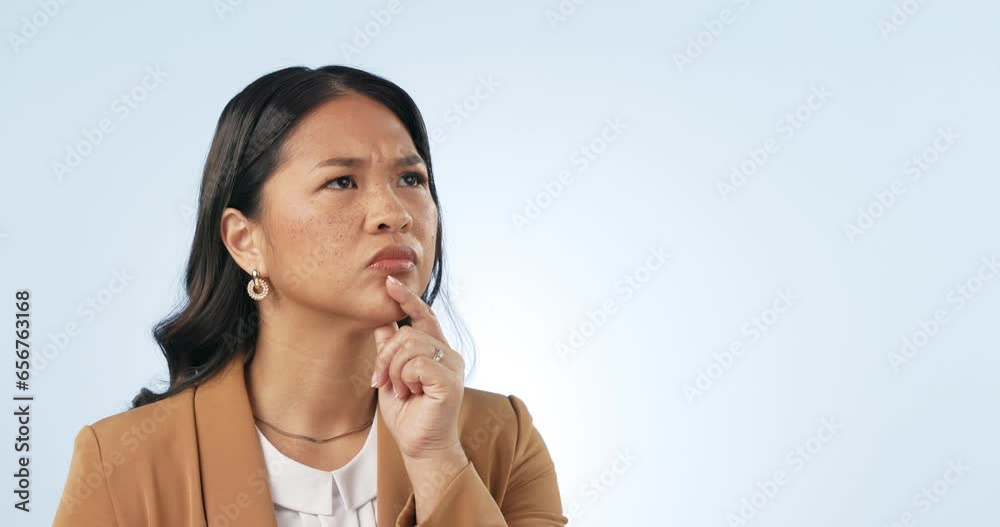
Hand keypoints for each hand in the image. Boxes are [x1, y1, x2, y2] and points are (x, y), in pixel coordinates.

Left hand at [372, 275, 465, 459]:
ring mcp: (452, 367)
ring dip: (394, 371)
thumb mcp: (391, 374)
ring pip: (410, 346)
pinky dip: (405, 379)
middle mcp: (449, 354)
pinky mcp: (450, 381)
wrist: (419, 446)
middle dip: (386, 357)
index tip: (389, 282)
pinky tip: (410, 393)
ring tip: (400, 390)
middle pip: (408, 333)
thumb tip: (382, 318)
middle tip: (382, 381)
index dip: (407, 299)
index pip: (424, 316)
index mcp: (437, 350)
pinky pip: (417, 364)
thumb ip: (390, 347)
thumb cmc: (408, 413)